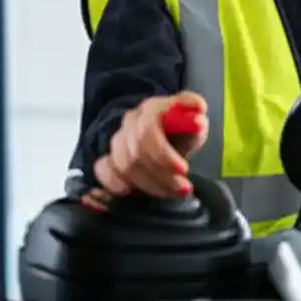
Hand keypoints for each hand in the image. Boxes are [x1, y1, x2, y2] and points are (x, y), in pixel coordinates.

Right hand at [82, 92, 208, 210]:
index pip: (147, 130)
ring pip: (124, 166)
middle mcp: (130, 121)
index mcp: (152, 108)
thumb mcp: (196, 124)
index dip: (163, 154)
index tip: (183, 170)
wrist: (167, 137)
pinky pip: (102, 171)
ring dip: (150, 184)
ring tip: (172, 192)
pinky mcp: (108, 158)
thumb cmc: (183, 131)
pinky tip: (132, 192)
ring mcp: (117, 140)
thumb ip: (197, 121)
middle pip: (136, 152)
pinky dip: (115, 184)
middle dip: (162, 174)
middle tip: (183, 188)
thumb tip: (198, 120)